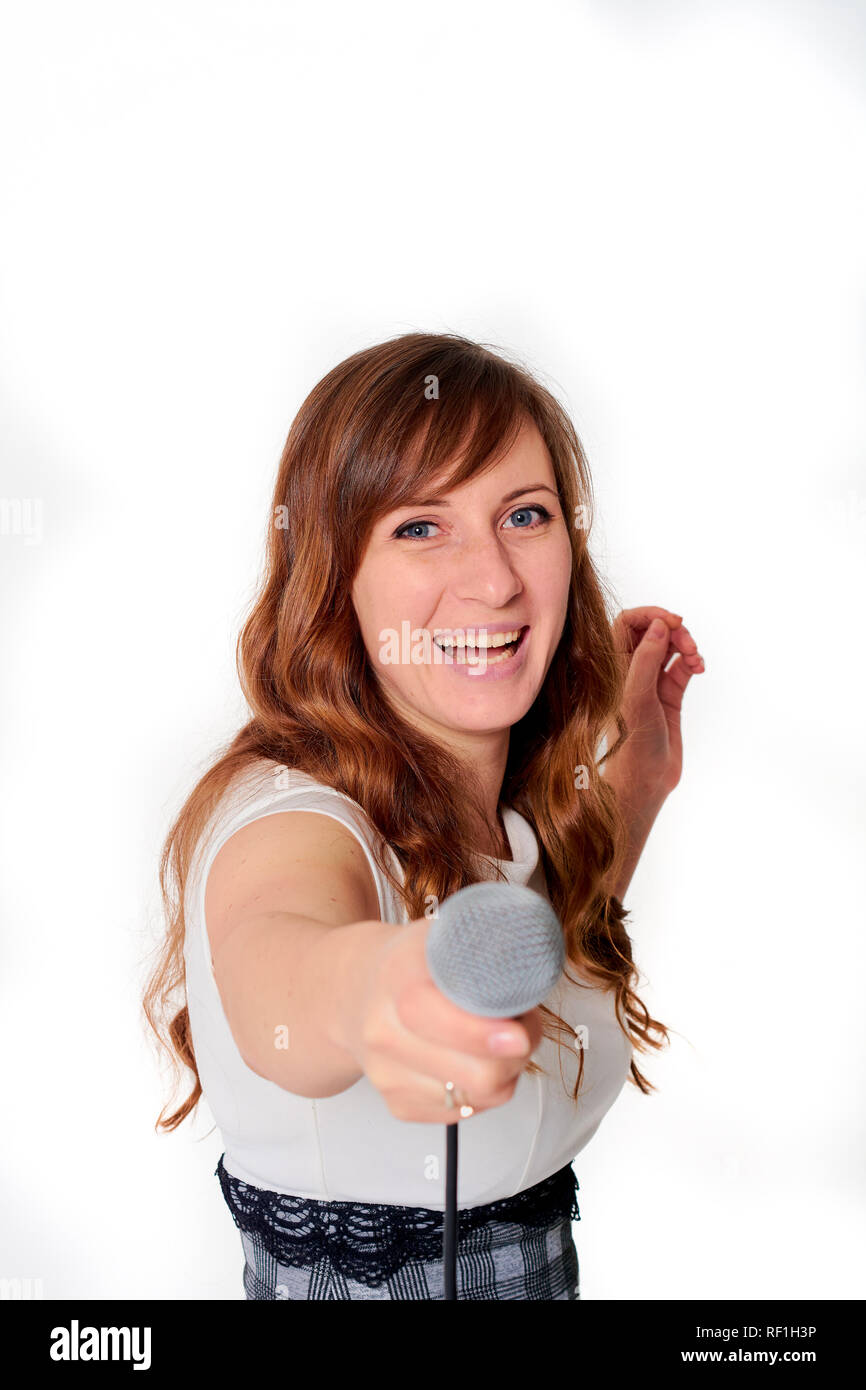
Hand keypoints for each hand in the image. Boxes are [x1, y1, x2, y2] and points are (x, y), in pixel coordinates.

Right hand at [344, 917, 544, 1123]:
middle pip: (471, 1074)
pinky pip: (467, 1111)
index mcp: (395, 978)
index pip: (431, 1015)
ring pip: (478, 1097)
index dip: (481, 1033)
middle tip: (525, 1027)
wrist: (356, 992)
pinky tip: (477, 1060)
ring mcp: (387, 1074)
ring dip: (506, 1071)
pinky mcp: (400, 1105)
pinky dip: (486, 1090)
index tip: (519, 1035)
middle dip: (516, 1055)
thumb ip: (481, 941)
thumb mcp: (440, 934)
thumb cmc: (412, 964)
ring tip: (502, 1040)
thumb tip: (526, 957)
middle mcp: (383, 1032)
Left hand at [607, 605, 704, 802]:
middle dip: (673, 631)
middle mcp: (630, 671)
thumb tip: (659, 626)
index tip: (673, 622)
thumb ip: (646, 659)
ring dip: (686, 646)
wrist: (644, 779)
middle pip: (652, 632)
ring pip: (669, 648)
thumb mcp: (637, 696)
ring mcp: (650, 683)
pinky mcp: (668, 696)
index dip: (650, 615)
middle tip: (689, 644)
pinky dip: (693, 662)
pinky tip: (699, 668)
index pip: (627, 623)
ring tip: (696, 659)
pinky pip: (682, 667)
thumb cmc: (632, 741)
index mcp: (613, 667)